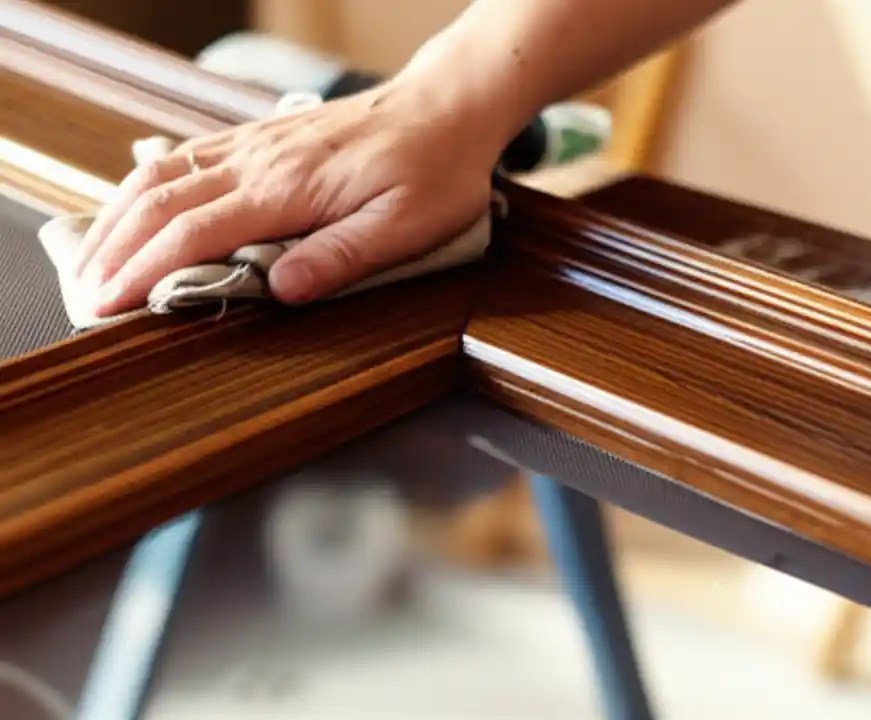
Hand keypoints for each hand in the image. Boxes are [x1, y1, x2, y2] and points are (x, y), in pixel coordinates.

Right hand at [77, 68, 506, 317]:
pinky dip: (143, 187)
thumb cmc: (435, 170)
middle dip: (114, 252)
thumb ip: (342, 257)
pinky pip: (184, 158)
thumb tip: (281, 291)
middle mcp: (257, 160)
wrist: (445, 108)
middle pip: (159, 203)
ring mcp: (254, 144)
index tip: (109, 307)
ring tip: (92, 261)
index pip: (192, 231)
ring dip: (117, 218)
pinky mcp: (260, 137)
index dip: (143, 271)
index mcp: (287, 187)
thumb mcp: (407, 226)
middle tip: (88, 298)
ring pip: (161, 175)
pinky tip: (132, 210)